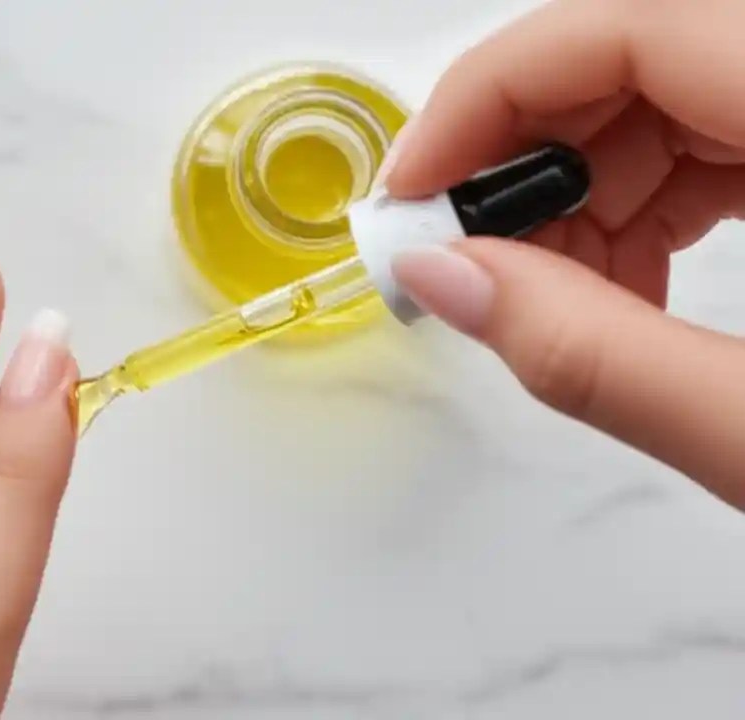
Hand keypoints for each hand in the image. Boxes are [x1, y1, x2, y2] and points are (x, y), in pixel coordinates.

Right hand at [382, 0, 744, 505]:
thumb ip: (594, 356)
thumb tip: (443, 280)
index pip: (627, 24)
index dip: (491, 92)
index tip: (412, 186)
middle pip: (631, 54)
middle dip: (521, 160)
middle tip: (455, 254)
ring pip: (661, 99)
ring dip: (573, 196)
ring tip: (539, 298)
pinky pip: (709, 139)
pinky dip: (635, 211)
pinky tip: (612, 290)